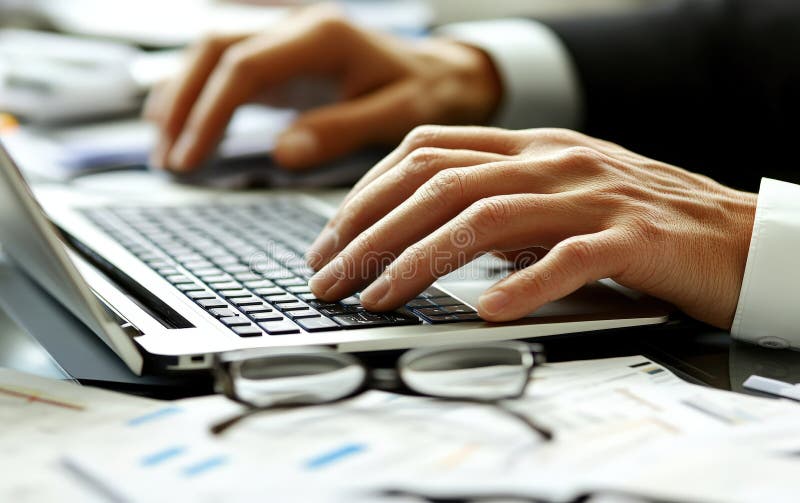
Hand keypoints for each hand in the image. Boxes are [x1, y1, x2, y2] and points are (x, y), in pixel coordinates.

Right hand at [144, 4, 500, 171]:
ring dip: (182, 96)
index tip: (190, 157)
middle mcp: (298, 29)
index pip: (244, 67)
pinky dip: (200, 94)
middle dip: (182, 103)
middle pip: (216, 50)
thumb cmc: (427, 93)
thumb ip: (341, 129)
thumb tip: (282, 152)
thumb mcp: (398, 114)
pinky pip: (227, 67)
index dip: (208, 112)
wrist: (443, 76)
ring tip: (166, 149)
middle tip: (169, 159)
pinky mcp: (285, 60)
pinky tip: (183, 125)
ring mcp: (288, 41)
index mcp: (322, 37)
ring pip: (213, 53)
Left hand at [306, 126, 756, 329]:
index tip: (332, 239)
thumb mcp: (557, 197)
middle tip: (332, 278)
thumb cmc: (638, 220)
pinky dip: (523, 283)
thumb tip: (428, 235)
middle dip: (371, 232)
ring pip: (487, 217)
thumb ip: (499, 204)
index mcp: (531, 146)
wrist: (733, 234)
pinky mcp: (634, 237)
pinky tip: (486, 311)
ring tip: (378, 300)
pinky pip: (571, 258)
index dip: (368, 194)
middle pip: (439, 184)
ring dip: (420, 261)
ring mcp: (593, 195)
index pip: (427, 152)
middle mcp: (554, 160)